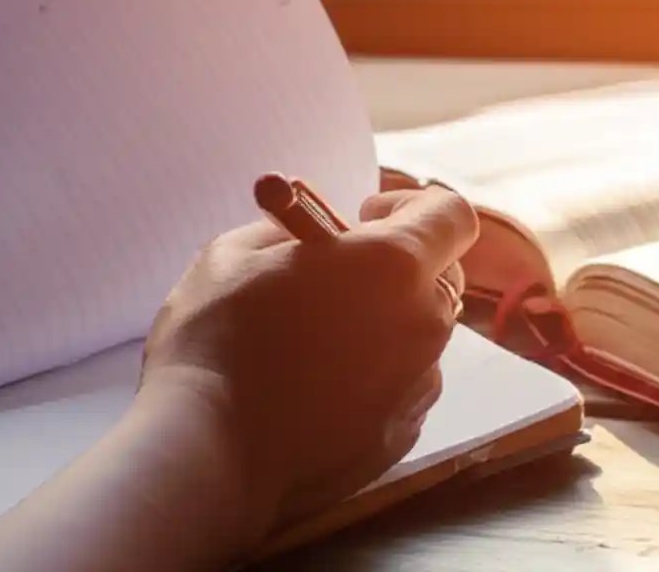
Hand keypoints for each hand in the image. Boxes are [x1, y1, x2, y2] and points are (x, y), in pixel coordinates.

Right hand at [140, 185, 477, 544]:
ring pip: (418, 336)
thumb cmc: (215, 341)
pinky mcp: (401, 434)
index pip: (451, 215)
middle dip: (395, 267)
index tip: (363, 217)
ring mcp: (418, 383)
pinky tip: (313, 390)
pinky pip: (401, 387)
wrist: (208, 451)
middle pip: (439, 276)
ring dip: (380, 325)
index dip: (411, 206)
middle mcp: (422, 322)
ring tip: (312, 343)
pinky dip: (371, 378)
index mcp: (392, 264)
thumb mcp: (233, 255)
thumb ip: (287, 233)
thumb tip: (302, 240)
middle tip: (333, 277)